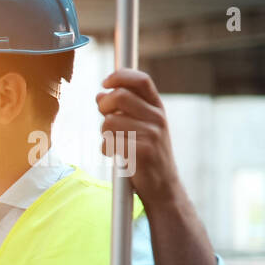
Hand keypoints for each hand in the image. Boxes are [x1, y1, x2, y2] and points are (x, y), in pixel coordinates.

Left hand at [96, 68, 181, 205]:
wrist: (163, 187)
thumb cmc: (147, 156)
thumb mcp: (143, 128)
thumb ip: (124, 110)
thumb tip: (100, 95)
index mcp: (157, 109)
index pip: (141, 81)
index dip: (120, 76)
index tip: (104, 83)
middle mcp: (157, 118)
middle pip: (120, 96)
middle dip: (103, 105)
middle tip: (103, 116)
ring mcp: (151, 134)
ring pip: (109, 122)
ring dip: (104, 134)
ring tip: (116, 145)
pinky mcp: (142, 152)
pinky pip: (109, 142)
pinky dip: (106, 150)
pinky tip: (117, 157)